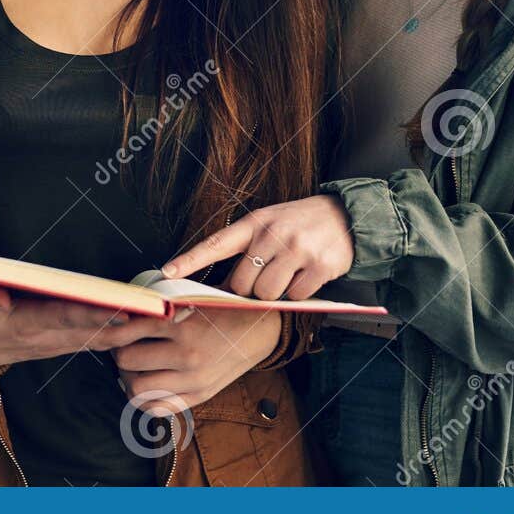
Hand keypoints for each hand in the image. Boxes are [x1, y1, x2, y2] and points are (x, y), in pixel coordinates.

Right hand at [0, 284, 157, 368]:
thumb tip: (0, 298)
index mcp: (23, 326)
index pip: (64, 317)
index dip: (93, 314)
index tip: (121, 308)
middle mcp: (46, 338)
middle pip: (93, 331)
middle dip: (128, 323)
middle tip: (160, 313)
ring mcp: (55, 344)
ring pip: (100, 339)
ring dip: (132, 330)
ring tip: (164, 317)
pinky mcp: (60, 343)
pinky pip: (95, 341)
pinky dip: (121, 333)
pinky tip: (144, 325)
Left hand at [112, 307, 283, 411]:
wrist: (259, 329)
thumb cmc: (221, 307)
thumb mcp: (191, 297)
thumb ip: (159, 303)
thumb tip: (122, 308)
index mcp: (182, 324)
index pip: (128, 331)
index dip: (112, 329)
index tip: (111, 327)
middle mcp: (187, 355)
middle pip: (127, 362)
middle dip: (118, 352)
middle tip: (121, 346)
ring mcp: (193, 380)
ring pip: (138, 390)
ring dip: (127, 378)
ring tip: (133, 366)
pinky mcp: (200, 396)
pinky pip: (159, 408)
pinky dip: (144, 399)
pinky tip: (146, 384)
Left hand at [162, 194, 353, 300]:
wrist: (346, 216)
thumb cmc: (298, 224)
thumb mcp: (269, 225)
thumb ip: (246, 250)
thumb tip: (224, 289)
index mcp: (254, 222)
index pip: (215, 244)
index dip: (189, 260)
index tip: (167, 274)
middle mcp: (273, 233)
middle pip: (243, 283)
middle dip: (250, 289)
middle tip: (267, 276)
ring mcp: (297, 249)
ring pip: (267, 294)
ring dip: (275, 293)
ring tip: (288, 274)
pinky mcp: (319, 265)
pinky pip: (295, 297)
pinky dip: (299, 294)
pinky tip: (307, 276)